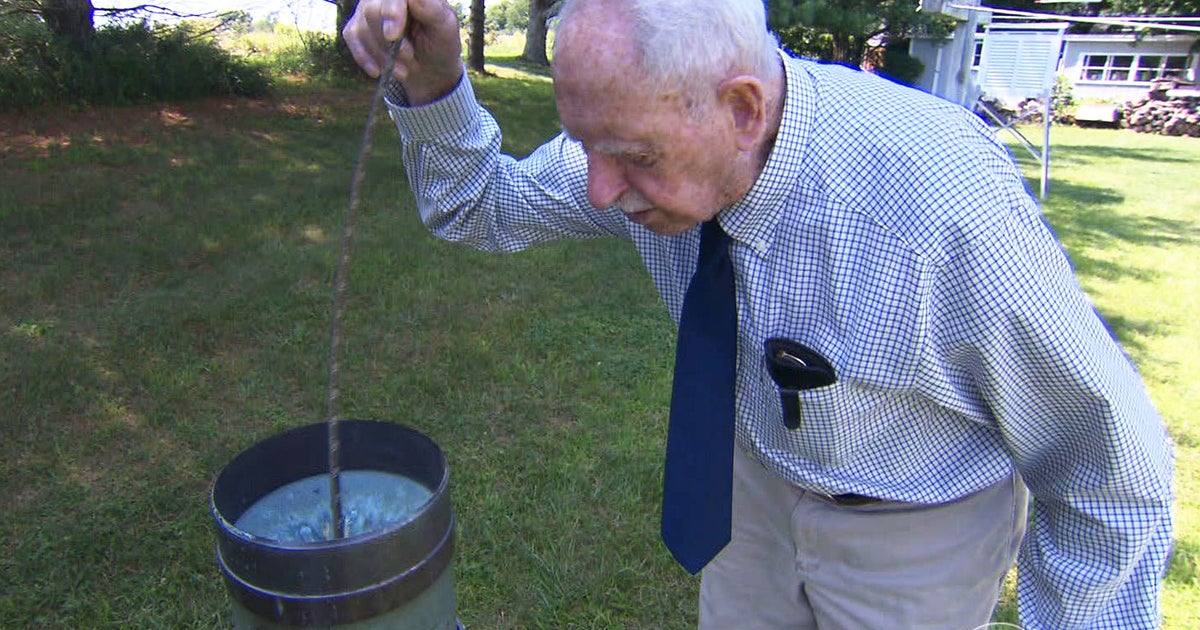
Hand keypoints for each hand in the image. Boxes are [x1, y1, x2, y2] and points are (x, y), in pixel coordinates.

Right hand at [343, 0, 463, 104]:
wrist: (429, 68)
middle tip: (408, 56)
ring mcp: (369, 8)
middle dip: (388, 41)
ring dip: (381, 54)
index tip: (393, 36)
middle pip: (372, 11)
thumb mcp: (445, 29)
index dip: (391, 12)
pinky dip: (365, 58)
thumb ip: (433, 11)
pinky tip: (378, 71)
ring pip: (361, 27)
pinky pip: (352, 37)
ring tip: (403, 69)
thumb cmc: (440, 44)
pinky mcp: (358, 25)